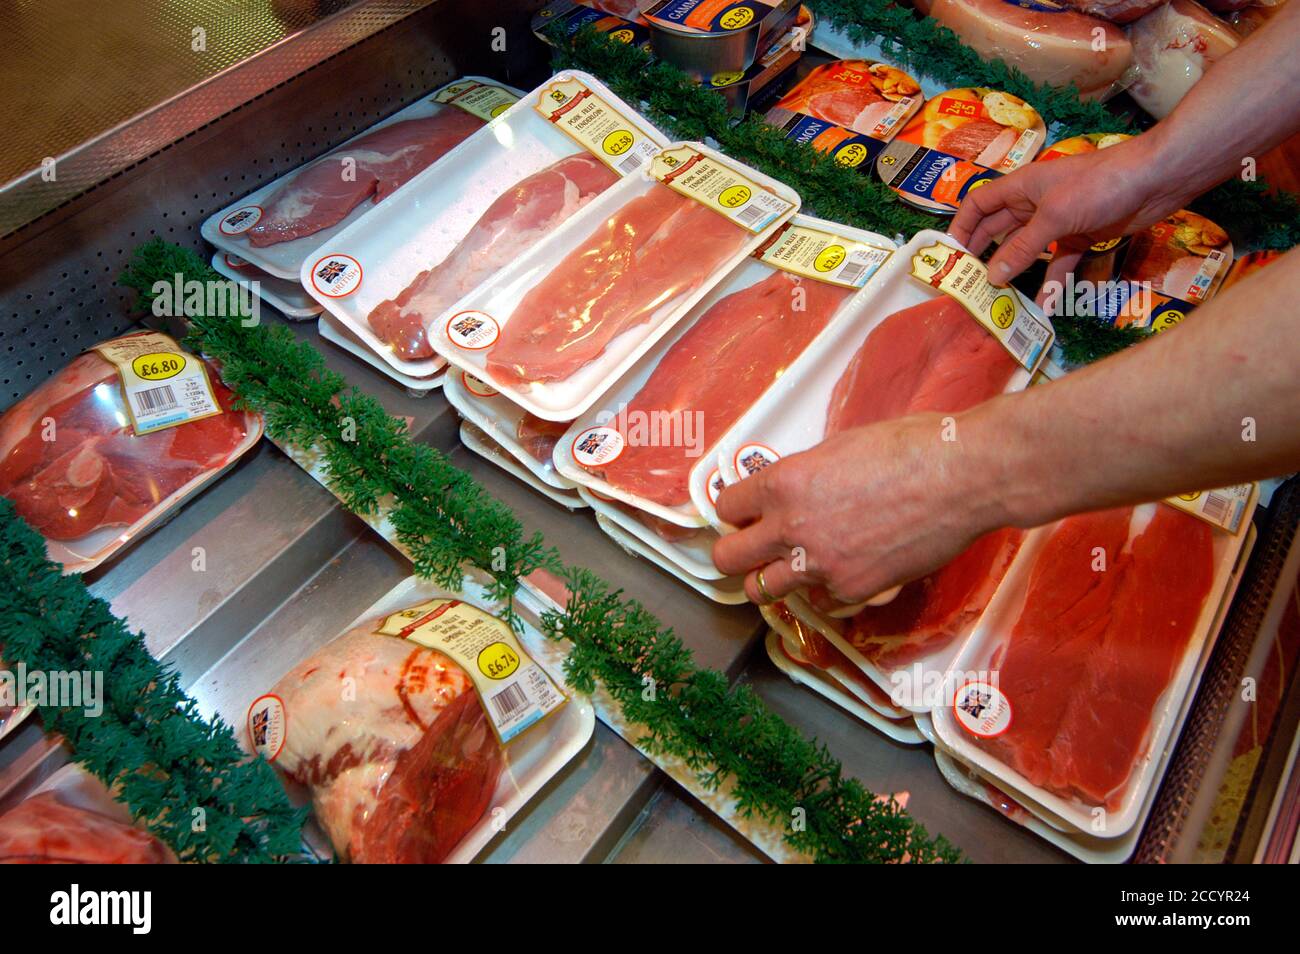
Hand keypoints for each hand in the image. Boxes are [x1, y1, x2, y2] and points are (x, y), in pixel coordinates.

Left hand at [711, 413, 1004, 606]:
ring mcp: (820, 565)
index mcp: (783, 482)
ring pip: (762, 590)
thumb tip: (794, 489)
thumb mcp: (840, 446)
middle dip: (734, 552)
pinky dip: (824, 591)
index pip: (725, 507)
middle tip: (749, 547)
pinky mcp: (853, 590)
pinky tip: (840, 573)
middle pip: (729, 558)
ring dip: (769, 579)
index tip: (744, 513)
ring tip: (784, 569)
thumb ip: (805, 474)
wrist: (961, 478)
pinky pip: (819, 601)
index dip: (735, 510)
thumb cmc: (911, 447)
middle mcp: (791, 527)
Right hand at [949, 136, 1186, 288]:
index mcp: (1021, 187)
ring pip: (1026, 251)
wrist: (1156, 179)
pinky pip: (1057, 264)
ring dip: (1014, 274)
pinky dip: (1050, 283)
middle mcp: (1034, 204)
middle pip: (998, 230)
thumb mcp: (1054, 217)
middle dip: (983, 256)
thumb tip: (991, 277)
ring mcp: (1057, 222)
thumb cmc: (1099, 185)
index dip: (961, 227)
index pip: (978, 205)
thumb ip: (1021, 249)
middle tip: (968, 285)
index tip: (950, 256)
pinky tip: (1043, 307)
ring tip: (999, 301)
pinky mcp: (1080, 237)